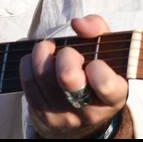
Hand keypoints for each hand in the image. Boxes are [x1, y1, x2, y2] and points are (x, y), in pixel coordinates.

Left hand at [20, 14, 127, 137]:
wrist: (80, 110)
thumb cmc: (95, 72)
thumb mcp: (105, 50)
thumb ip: (97, 28)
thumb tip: (77, 24)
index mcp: (113, 97)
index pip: (105, 84)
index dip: (97, 67)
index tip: (94, 63)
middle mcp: (91, 112)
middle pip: (68, 78)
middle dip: (66, 55)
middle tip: (68, 51)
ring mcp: (65, 117)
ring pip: (44, 76)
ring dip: (42, 52)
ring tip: (49, 47)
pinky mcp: (43, 116)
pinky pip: (28, 81)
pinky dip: (29, 62)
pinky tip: (39, 60)